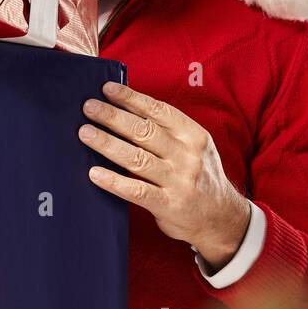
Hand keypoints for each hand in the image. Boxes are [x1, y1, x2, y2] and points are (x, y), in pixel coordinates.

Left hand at [79, 81, 250, 271]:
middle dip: (113, 117)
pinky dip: (114, 181)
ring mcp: (178, 181)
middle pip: (144, 131)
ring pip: (137, 158)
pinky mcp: (169, 205)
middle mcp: (187, 156)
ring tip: (85, 133)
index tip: (108, 89)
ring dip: (108, 144)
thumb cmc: (199, 178)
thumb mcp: (195, 148)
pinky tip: (94, 173)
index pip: (159, 111)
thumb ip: (168, 132)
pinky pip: (137, 191)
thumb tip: (127, 109)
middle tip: (89, 107)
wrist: (222, 219)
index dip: (132, 99)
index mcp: (193, 136)